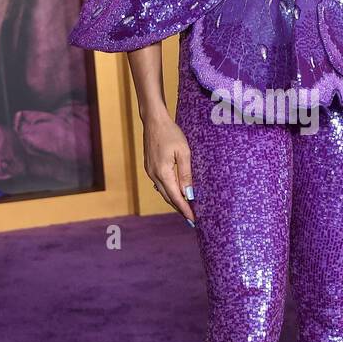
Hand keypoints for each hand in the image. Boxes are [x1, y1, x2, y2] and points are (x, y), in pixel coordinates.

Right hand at [142, 108, 195, 224]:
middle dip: (180, 209)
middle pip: (168, 197)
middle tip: (191, 219)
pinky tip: (176, 193)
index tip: (193, 220)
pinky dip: (169, 191)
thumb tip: (189, 194)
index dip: (185, 210)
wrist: (154, 121)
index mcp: (162, 172)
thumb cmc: (171, 133)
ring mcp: (150, 171)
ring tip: (186, 209)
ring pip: (163, 192)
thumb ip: (186, 174)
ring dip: (174, 201)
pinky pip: (160, 184)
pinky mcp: (149, 167)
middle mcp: (154, 174)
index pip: (175, 197)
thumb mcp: (183, 152)